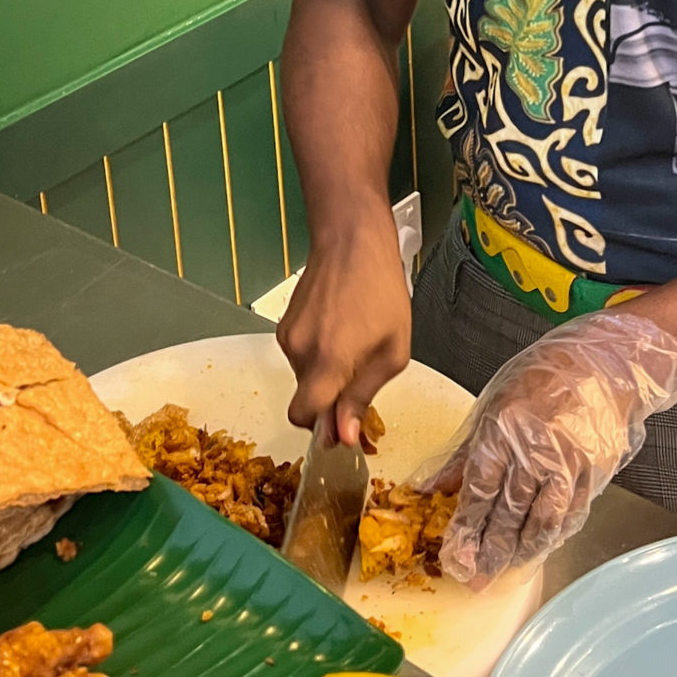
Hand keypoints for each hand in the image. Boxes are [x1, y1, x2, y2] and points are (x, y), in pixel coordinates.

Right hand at [277, 208, 410, 445]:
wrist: (352, 241)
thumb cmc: (381, 292)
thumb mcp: (392, 351)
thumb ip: (364, 396)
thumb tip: (344, 435)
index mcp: (327, 362)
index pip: (304, 416)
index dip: (322, 429)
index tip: (343, 427)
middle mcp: (299, 352)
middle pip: (306, 400)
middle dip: (330, 401)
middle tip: (361, 380)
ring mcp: (287, 337)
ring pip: (304, 377)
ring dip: (326, 375)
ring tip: (355, 344)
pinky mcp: (284, 325)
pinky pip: (300, 356)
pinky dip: (318, 355)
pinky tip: (340, 331)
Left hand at [435, 311, 676, 585]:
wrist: (607, 362)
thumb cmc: (544, 376)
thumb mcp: (492, 405)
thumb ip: (464, 454)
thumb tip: (431, 489)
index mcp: (504, 428)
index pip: (481, 488)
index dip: (467, 526)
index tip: (455, 554)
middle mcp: (537, 449)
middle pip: (510, 511)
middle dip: (490, 550)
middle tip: (475, 578)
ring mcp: (571, 463)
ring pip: (543, 519)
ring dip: (521, 551)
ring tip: (503, 571)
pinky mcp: (596, 472)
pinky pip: (570, 513)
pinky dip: (552, 535)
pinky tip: (537, 550)